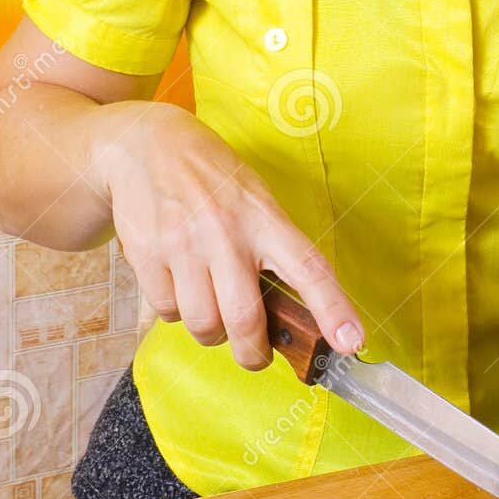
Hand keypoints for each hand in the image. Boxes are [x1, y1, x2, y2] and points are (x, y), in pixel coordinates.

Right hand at [88, 101, 363, 371]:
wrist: (147, 145)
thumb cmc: (214, 179)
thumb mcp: (255, 199)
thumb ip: (273, 250)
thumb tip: (290, 315)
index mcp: (264, 218)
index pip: (308, 268)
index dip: (333, 309)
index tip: (352, 342)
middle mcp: (225, 232)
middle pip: (246, 320)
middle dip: (253, 353)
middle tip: (255, 353)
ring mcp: (183, 244)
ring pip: (204, 325)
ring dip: (212, 333)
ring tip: (212, 309)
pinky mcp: (146, 254)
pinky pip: (168, 312)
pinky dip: (177, 312)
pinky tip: (180, 285)